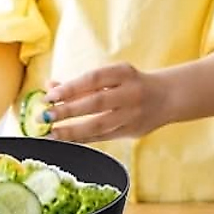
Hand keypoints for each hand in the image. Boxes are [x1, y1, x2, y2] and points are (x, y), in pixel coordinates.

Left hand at [44, 62, 165, 142]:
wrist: (168, 96)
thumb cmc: (132, 84)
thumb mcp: (113, 76)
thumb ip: (83, 83)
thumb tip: (49, 87)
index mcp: (125, 73)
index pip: (94, 79)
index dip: (70, 87)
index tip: (49, 95)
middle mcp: (131, 93)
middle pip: (95, 102)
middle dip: (67, 110)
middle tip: (44, 116)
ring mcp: (133, 114)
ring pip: (99, 124)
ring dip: (72, 130)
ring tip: (51, 133)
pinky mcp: (133, 130)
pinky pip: (104, 136)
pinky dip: (83, 138)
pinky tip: (67, 140)